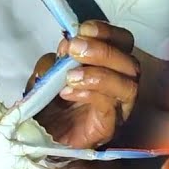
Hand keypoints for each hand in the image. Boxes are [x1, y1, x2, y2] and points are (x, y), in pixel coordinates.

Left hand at [30, 21, 139, 148]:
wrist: (37, 138)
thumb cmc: (46, 105)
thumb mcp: (45, 73)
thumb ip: (56, 60)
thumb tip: (66, 46)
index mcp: (108, 68)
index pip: (123, 44)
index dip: (108, 32)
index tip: (83, 30)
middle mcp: (120, 87)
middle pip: (131, 63)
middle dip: (103, 52)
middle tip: (73, 50)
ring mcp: (117, 109)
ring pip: (129, 85)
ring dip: (99, 74)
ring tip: (70, 77)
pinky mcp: (109, 127)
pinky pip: (110, 106)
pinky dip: (90, 94)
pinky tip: (68, 93)